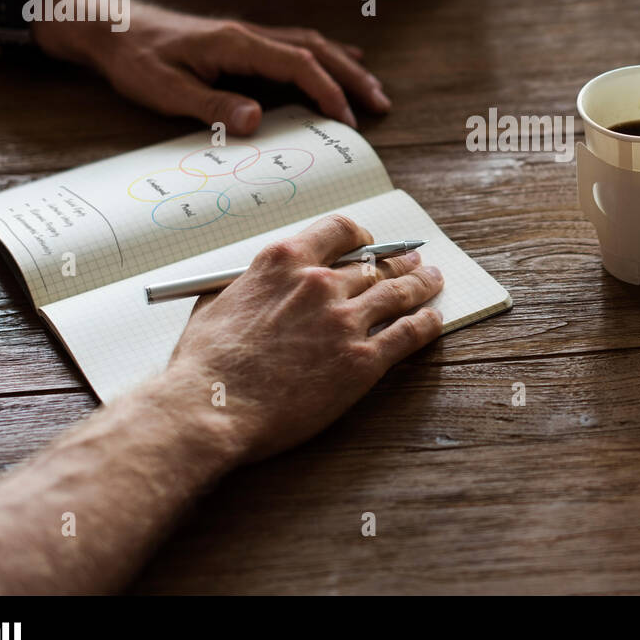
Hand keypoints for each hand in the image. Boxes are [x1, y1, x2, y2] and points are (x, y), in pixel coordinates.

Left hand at [33, 2, 388, 131]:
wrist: (109, 27)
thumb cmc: (134, 58)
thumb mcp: (164, 89)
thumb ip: (211, 105)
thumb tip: (256, 120)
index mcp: (235, 43)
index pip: (297, 65)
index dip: (327, 91)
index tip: (348, 119)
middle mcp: (248, 34)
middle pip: (316, 50)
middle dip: (351, 78)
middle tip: (380, 104)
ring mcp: (247, 35)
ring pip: (311, 45)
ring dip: (344, 67)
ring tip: (371, 89)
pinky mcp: (241, 42)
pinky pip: (294, 45)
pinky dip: (324, 56)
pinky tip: (339, 61)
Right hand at [166, 214, 443, 460]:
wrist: (212, 409)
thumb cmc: (206, 363)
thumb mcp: (216, 303)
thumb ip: (249, 286)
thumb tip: (259, 284)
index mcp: (284, 262)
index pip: (339, 230)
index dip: (361, 236)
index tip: (368, 243)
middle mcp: (319, 283)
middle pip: (374, 264)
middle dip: (398, 262)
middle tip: (413, 262)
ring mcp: (344, 320)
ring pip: (398, 292)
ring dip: (421, 284)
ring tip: (433, 281)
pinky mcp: (362, 360)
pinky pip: (408, 333)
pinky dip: (426, 324)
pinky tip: (433, 320)